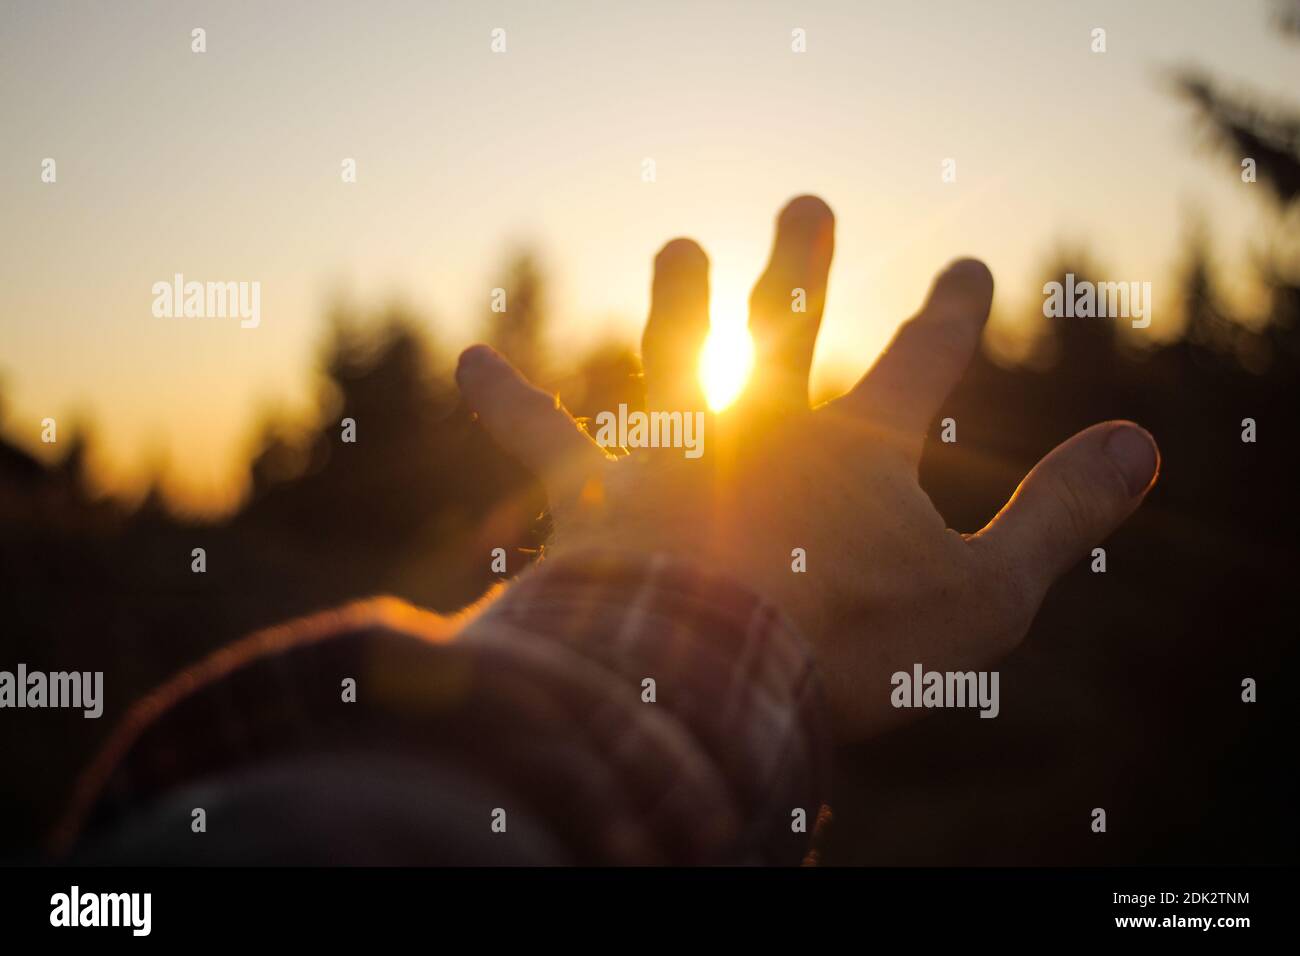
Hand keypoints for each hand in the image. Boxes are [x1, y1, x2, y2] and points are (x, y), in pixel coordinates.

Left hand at [455, 195, 1159, 738]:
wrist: (709, 677)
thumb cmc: (850, 642)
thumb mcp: (986, 596)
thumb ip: (1060, 517)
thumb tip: (1144, 445)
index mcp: (858, 446)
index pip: (922, 358)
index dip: (950, 314)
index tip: (970, 270)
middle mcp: (760, 423)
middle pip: (790, 323)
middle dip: (804, 264)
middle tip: (806, 202)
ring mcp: (673, 446)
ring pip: (677, 352)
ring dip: (682, 296)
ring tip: (680, 244)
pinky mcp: (594, 490)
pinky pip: (541, 436)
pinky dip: (506, 399)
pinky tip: (467, 360)